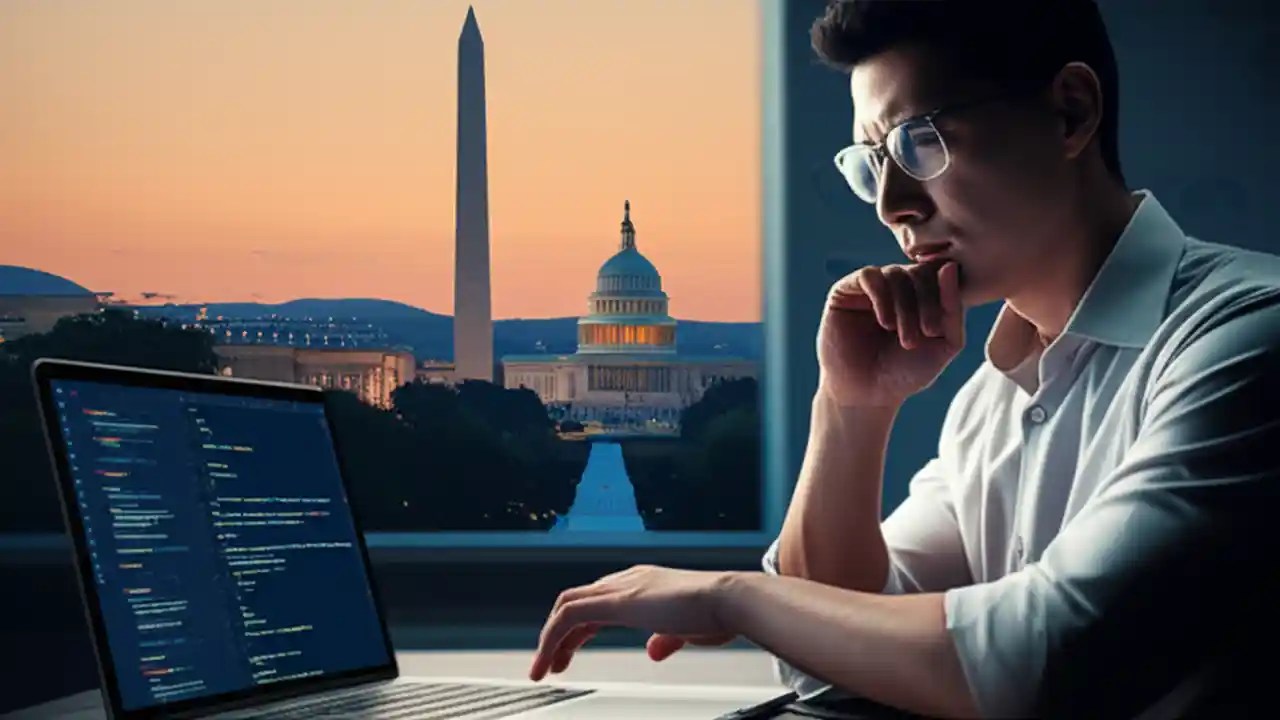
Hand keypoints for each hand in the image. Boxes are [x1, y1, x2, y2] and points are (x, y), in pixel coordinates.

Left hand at [529, 565, 736, 680]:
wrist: (731, 600)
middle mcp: (629, 580)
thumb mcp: (686, 630)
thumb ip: (667, 638)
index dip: (580, 628)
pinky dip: (553, 639)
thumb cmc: (719, 613)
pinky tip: (550, 662)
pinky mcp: (618, 601)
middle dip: (560, 634)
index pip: (599, 601)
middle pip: (578, 601)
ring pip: (567, 606)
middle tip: (552, 663)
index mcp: (644, 583)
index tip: (571, 651)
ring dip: (550, 639)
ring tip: (543, 668)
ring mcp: (622, 588)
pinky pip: (570, 616)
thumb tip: (654, 650)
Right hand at [817, 260, 964, 406]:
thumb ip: (953, 308)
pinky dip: (881, 297)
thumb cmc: (906, 372)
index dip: (945, 293)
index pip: (940, 274)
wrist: (867, 394)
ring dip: (905, 306)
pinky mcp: (846, 291)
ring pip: (895, 274)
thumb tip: (950, 266)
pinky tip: (885, 322)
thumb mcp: (944, 343)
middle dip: (926, 302)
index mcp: (922, 295)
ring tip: (905, 339)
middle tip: (926, 334)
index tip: (937, 331)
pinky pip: (869, 276)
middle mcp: (897, 287)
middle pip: (919, 272)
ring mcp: (871, 288)